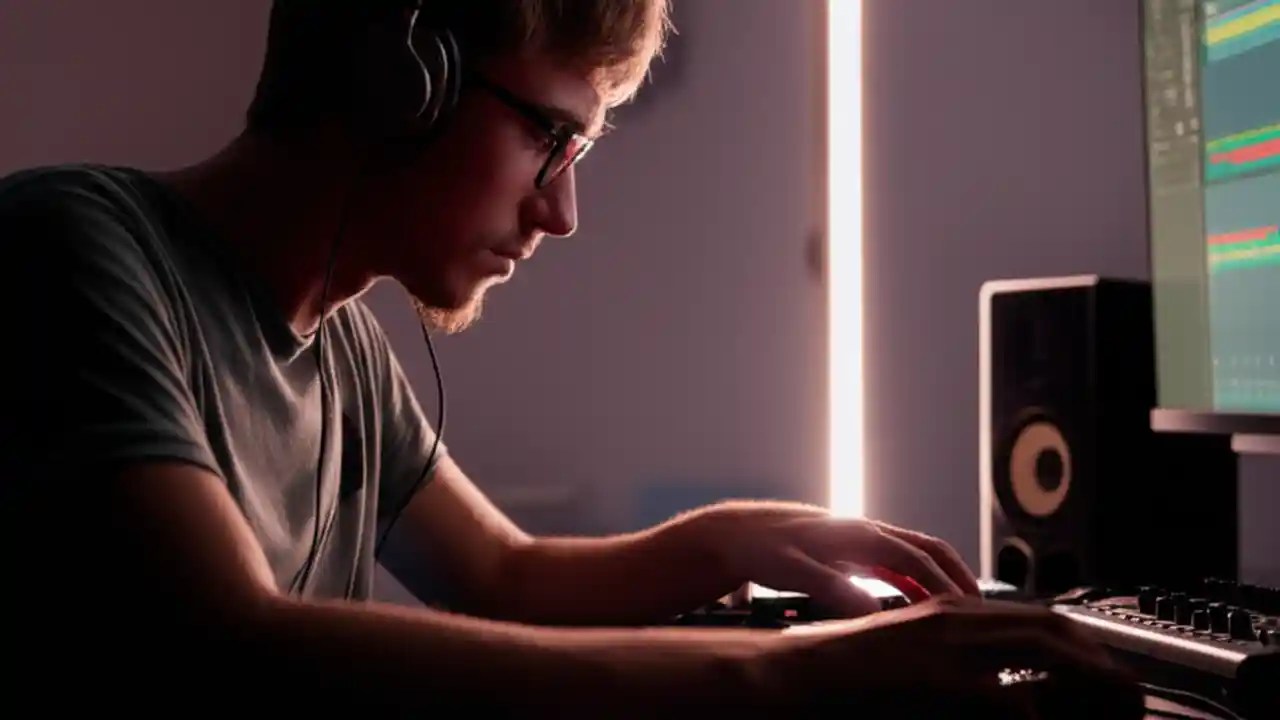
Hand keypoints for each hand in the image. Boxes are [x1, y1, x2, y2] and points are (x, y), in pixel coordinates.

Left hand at [703, 501, 981, 615]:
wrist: (738, 532)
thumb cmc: (764, 548)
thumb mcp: (794, 569)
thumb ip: (832, 587)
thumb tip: (871, 609)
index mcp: (859, 533)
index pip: (916, 559)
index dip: (944, 584)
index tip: (965, 611)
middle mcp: (866, 531)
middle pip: (926, 549)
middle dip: (955, 574)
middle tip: (978, 608)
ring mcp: (859, 539)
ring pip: (912, 555)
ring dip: (937, 579)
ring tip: (956, 609)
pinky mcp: (849, 550)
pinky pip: (892, 564)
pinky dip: (912, 581)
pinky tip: (915, 603)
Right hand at [763, 595, 1142, 717]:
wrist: (789, 673)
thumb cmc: (840, 672)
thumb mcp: (905, 654)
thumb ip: (949, 658)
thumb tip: (998, 690)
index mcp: (948, 612)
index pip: (1034, 613)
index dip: (1078, 641)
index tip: (1100, 670)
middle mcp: (954, 619)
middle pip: (1052, 624)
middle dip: (1096, 657)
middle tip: (1120, 692)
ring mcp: (947, 646)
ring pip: (1046, 649)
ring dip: (1085, 680)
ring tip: (1107, 708)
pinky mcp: (936, 679)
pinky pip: (1007, 702)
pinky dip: (1033, 717)